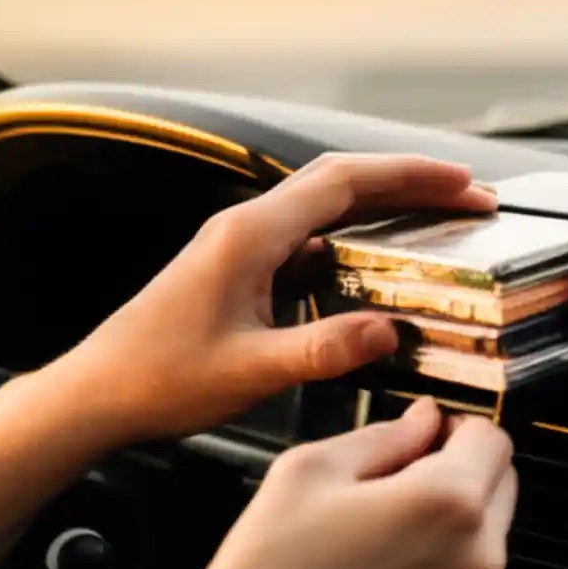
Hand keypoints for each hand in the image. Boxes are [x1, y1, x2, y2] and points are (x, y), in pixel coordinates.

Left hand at [47, 153, 496, 441]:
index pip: (344, 181)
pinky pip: (313, 240)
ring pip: (329, 209)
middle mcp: (248, 228)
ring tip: (440, 220)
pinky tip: (381, 264)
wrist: (98, 393)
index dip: (409, 175)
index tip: (460, 180)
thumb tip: (389, 331)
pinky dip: (357, 239)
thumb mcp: (250, 370)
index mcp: (251, 235)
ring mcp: (245, 246)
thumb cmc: (159, 378)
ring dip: (387, 208)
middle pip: (344, 184)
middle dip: (411, 184)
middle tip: (469, 197)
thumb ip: (323, 349)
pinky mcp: (243, 270)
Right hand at [170, 397, 516, 568]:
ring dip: (451, 520)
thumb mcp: (310, 472)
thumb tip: (425, 417)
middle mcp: (476, 557)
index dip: (456, 427)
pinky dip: (441, 565)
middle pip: (500, 483)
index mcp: (446, 502)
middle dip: (459, 470)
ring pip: (486, 533)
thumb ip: (384, 435)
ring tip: (380, 535)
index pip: (494, 437)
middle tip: (396, 482)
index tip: (424, 435)